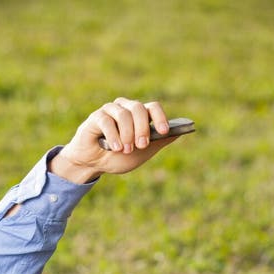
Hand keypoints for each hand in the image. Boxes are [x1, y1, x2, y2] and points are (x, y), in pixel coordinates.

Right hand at [49, 97, 177, 183]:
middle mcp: (125, 108)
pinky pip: (107, 121)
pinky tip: (115, 147)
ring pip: (123, 114)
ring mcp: (110, 111)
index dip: (160, 117)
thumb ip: (158, 142)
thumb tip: (179, 133)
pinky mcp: (96, 117)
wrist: (94, 165)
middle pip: (138, 108)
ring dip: (127, 134)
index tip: (163, 131)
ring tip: (126, 150)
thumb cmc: (118, 157)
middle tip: (141, 144)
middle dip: (142, 128)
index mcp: (138, 115)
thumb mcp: (142, 153)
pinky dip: (113, 135)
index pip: (152, 107)